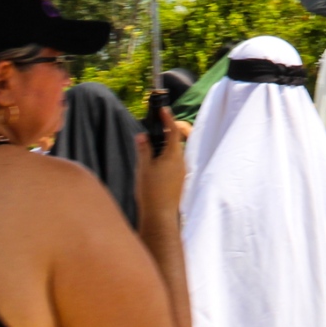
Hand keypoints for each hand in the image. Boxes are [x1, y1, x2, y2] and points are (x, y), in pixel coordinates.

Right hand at [135, 105, 186, 235]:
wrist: (160, 216)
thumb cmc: (151, 191)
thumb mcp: (143, 167)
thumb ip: (144, 149)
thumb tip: (142, 136)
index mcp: (173, 155)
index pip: (173, 130)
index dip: (168, 118)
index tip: (163, 110)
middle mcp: (182, 161)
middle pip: (176, 141)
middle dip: (167, 133)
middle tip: (155, 131)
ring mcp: (183, 172)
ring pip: (176, 153)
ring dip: (165, 148)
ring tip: (150, 151)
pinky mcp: (180, 181)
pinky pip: (175, 164)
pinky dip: (166, 159)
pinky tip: (155, 167)